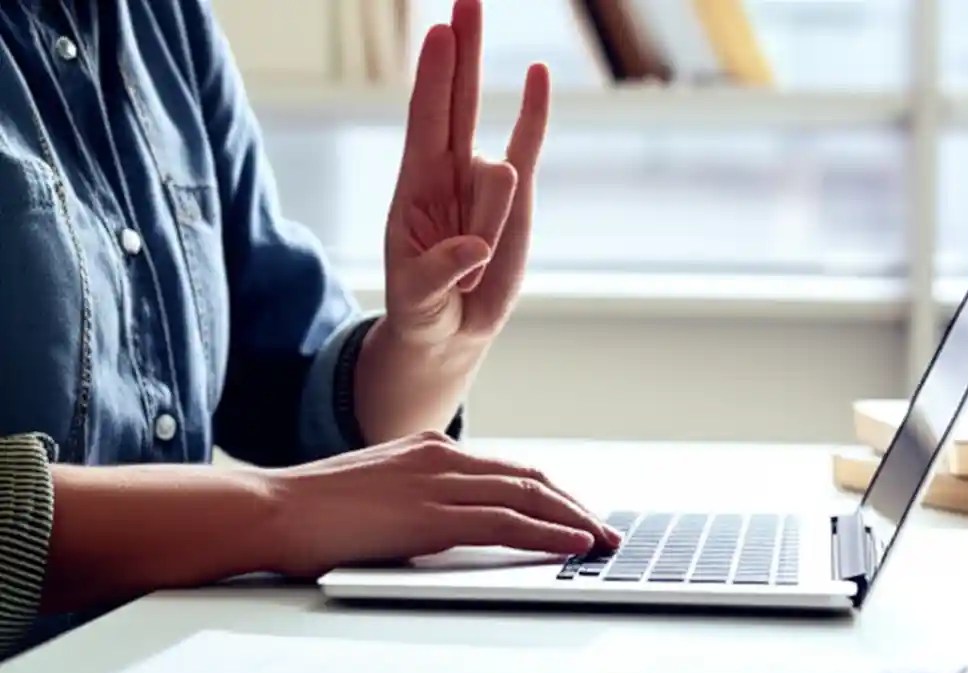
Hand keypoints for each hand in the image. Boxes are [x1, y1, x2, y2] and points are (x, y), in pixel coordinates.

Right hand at [265, 432, 620, 577]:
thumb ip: (417, 499)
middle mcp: (441, 456)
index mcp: (429, 448)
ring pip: (528, 497)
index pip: (506, 469)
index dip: (549, 491)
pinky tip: (573, 544)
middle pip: (529, 478)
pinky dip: (548, 533)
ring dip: (573, 520)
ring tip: (603, 540)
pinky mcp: (432, 514)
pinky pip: (507, 522)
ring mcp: (438, 482)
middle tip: (604, 528)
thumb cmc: (312, 508)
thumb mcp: (377, 492)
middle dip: (573, 505)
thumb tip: (443, 525)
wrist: (271, 510)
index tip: (575, 510)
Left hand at [383, 0, 548, 348]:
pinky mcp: (518, 197)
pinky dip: (534, 112)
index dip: (432, 79)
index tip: (439, 34)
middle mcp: (448, 171)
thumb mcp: (417, 298)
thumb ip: (440, 272)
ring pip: (498, 159)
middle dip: (462, 49)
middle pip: (455, 97)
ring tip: (472, 269)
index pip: (424, 120)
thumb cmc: (422, 308)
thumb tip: (476, 249)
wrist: (450, 328)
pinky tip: (537, 73)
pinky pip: (529, 146)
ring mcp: (483, 179)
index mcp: (414, 186)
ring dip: (494, 205)